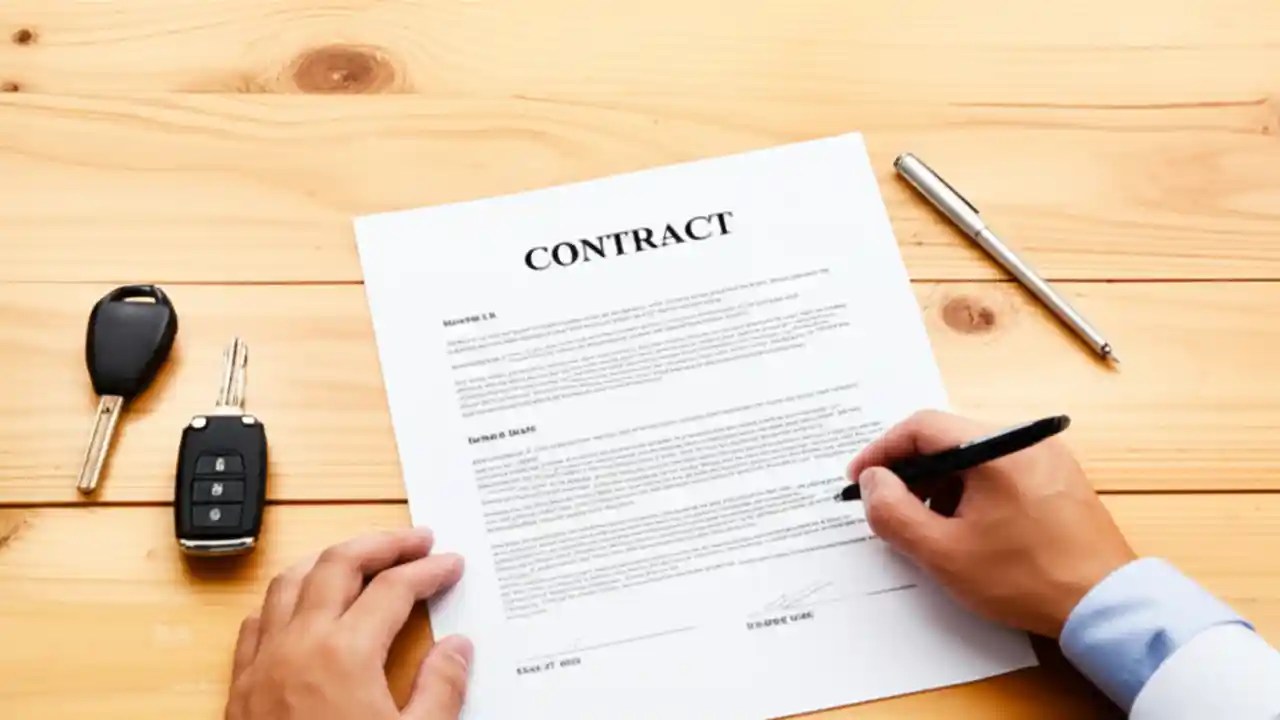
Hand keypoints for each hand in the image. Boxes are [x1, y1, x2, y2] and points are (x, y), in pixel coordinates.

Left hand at [226, 529, 470, 719]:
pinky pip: (258, 620)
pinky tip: (302, 606)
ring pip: (291, 580)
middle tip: (415, 540)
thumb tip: (457, 648)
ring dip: (330, 560)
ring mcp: (264, 662)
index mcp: (346, 654)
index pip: (394, 589)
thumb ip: (441, 689)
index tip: (450, 565)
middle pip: (339, 564)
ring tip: (362, 558)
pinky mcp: (241, 687)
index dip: (428, 570)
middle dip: (382, 544)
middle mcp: (299, 644)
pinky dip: (285, 598)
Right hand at [847, 411, 1135, 636]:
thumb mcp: (943, 552)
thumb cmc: (1026, 578)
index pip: (922, 427)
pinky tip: (966, 529)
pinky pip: (1001, 472)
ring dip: (941, 485)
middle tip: (889, 508)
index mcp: (997, 448)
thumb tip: (872, 482)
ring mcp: (1047, 458)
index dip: (882, 452)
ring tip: (929, 528)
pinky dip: (972, 492)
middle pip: (948, 439)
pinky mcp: (1059, 479)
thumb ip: (894, 513)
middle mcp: (1025, 441)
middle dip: (911, 473)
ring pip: (974, 457)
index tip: (860, 480)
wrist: (1106, 606)